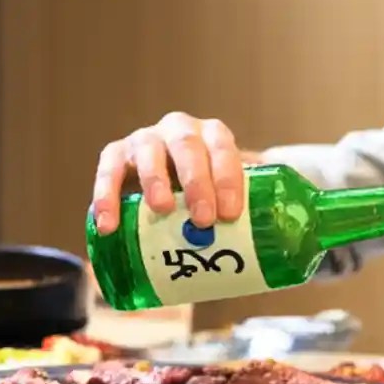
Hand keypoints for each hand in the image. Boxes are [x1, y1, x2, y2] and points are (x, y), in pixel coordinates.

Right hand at [92, 113, 255, 233]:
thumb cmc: (208, 197)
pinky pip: (108, 169)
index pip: (223, 147)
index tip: (230, 213)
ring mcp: (146, 139)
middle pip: (187, 145)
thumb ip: (246, 214)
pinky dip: (107, 195)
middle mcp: (179, 130)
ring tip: (161, 210)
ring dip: (155, 180)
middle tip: (203, 219)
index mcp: (212, 136)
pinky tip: (108, 224)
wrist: (173, 186)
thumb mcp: (228, 197)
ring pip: (148, 150)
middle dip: (196, 181)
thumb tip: (276, 253)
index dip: (227, 177)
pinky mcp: (116, 155)